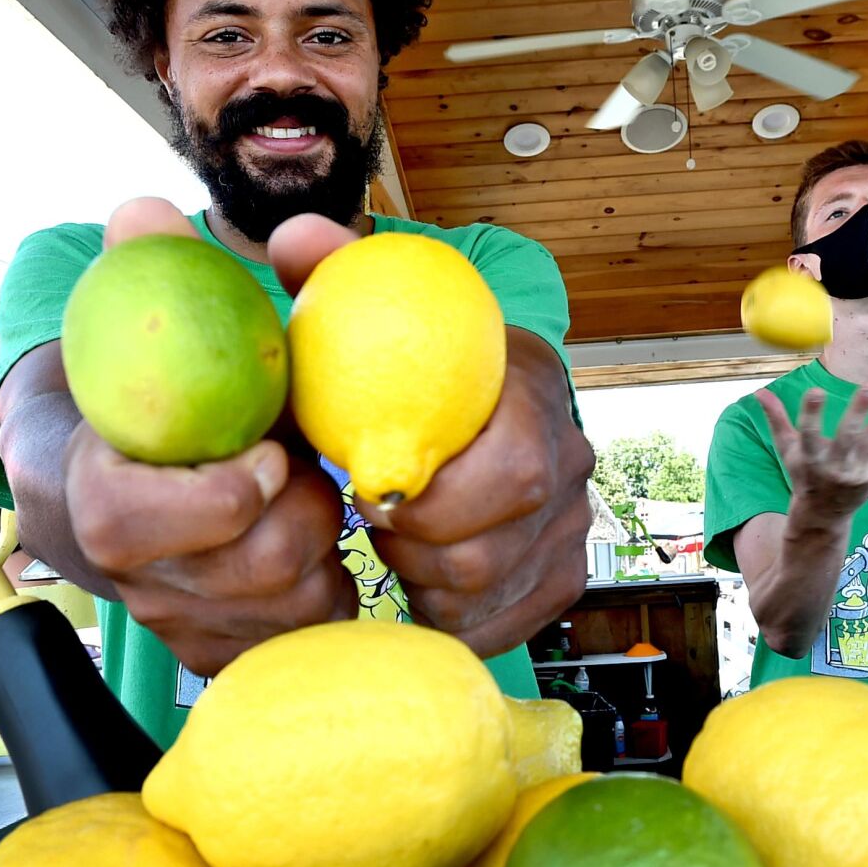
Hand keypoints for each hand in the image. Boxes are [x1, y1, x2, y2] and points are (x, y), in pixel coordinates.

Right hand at [63, 199, 356, 677]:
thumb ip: (156, 272)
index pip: (133, 520)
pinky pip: (312, 633)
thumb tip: (141, 216)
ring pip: (298, 608)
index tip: (272, 455)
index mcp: (97, 498)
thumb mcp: (161, 331)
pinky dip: (334, 587)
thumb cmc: (163, 399)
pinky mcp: (230, 653)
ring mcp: (183, 625)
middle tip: (311, 466)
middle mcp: (136, 578)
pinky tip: (320, 545)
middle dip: (308, 512)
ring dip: (330, 548)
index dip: (215, 494)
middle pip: (254, 568)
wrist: (133, 486)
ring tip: (313, 498)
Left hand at [268, 213, 596, 658]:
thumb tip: (295, 241)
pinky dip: (447, 615)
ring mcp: (572, 522)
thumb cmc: (397, 366)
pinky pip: (500, 625)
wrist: (452, 408)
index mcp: (532, 384)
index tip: (369, 496)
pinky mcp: (560, 576)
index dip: (438, 499)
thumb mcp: (362, 314)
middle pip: (495, 546)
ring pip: (492, 593)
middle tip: (369, 528)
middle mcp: (571, 455)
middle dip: (414, 552)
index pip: (513, 464)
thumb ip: (331, 277)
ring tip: (392, 545)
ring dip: (422, 583)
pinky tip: (417, 580)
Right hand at [758, 384, 867, 525]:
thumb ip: (777, 419)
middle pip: (847, 436)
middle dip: (859, 410)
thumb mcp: (787, 450)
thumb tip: (760, 392)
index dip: (811, 414)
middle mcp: (833, 465)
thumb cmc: (803, 475)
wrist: (823, 514)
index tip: (815, 391)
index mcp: (809, 458)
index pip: (808, 434)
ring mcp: (856, 470)